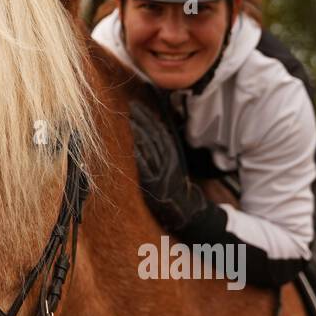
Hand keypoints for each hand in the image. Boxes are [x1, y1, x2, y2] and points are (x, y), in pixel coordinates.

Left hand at [127, 101, 211, 231]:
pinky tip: (133, 149)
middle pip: (155, 136)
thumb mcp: (171, 164)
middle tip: (132, 107)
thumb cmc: (175, 187)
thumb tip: (152, 132)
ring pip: (152, 149)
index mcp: (172, 154)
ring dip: (141, 134)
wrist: (184, 209)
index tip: (138, 106)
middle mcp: (168, 161)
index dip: (149, 117)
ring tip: (131, 121)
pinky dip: (141, 159)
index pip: (160, 130)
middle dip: (143, 120)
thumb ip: (163, 150)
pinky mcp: (154, 185)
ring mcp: (162, 173)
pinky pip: (148, 170)